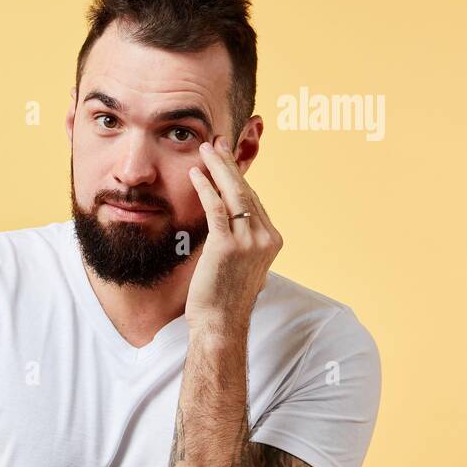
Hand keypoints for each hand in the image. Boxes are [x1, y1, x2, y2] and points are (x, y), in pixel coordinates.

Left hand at [184, 136, 282, 335]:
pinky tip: (194, 174)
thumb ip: (239, 241)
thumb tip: (226, 223)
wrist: (219, 324)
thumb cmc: (223, 297)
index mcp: (272, 240)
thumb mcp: (239, 264)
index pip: (253, 201)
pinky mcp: (227, 246)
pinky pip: (216, 208)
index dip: (238, 177)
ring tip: (205, 149)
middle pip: (247, 191)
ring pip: (234, 194)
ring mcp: (249, 241)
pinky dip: (205, 188)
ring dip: (218, 168)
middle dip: (230, 164)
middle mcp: (266, 237)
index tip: (226, 158)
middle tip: (217, 142)